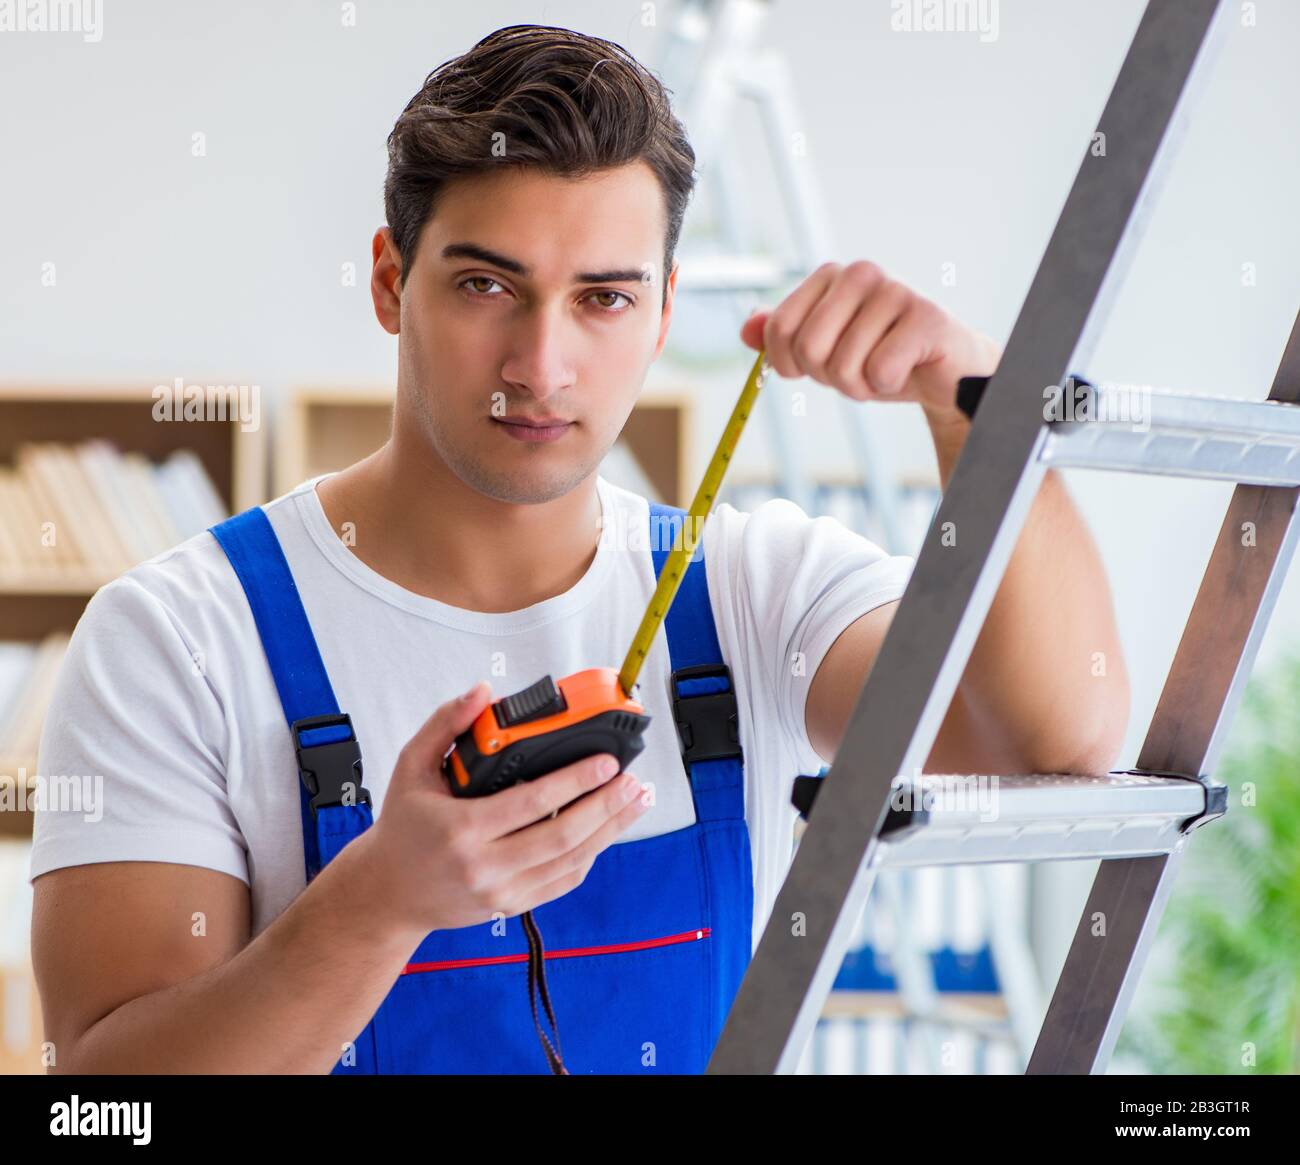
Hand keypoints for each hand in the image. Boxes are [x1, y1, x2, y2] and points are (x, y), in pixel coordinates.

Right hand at [359, 681, 649, 936]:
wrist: (388, 893)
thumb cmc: (403, 827)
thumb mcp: (411, 767)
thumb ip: (445, 724)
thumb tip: (483, 692)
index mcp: (462, 829)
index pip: (532, 802)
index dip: (576, 781)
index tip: (606, 762)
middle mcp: (486, 866)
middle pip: (563, 835)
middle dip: (606, 806)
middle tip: (633, 781)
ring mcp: (502, 891)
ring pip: (571, 861)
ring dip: (610, 830)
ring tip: (635, 802)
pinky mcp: (512, 906)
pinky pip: (563, 881)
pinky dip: (590, 854)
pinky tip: (607, 831)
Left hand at [740, 260, 1000, 424]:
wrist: (941, 375)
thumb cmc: (879, 359)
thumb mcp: (824, 351)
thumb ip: (783, 337)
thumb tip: (748, 328)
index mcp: (829, 276)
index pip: (779, 331)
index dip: (790, 365)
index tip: (818, 366)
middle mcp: (860, 274)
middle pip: (808, 348)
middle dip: (828, 377)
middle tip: (858, 370)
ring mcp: (895, 291)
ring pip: (843, 365)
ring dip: (860, 386)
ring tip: (885, 370)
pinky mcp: (926, 316)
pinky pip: (880, 370)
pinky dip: (888, 385)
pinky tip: (907, 371)